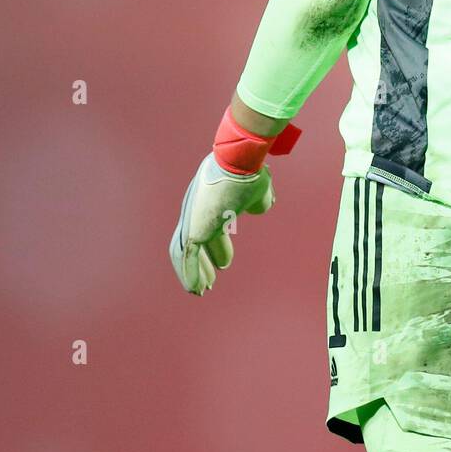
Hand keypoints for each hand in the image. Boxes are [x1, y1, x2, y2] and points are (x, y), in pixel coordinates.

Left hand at [169, 152, 274, 294]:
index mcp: (211, 203)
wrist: (240, 162)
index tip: (224, 265)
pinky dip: (191, 273)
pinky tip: (195, 288)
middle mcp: (198, 212)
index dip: (217, 250)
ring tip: (202, 289)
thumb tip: (263, 206)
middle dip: (203, 264)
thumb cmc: (249, 173)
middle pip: (196, 244)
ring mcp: (193, 220)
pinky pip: (187, 257)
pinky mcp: (193, 229)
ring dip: (196, 272)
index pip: (211, 231)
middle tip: (211, 282)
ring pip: (187, 253)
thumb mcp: (258, 191)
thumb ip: (259, 200)